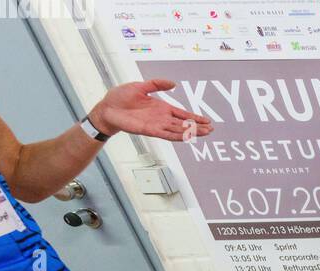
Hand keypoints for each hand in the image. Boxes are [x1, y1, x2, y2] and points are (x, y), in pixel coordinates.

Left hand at [91, 79, 212, 141]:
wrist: (108, 107)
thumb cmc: (121, 97)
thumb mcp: (140, 86)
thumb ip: (157, 84)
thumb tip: (173, 83)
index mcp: (162, 108)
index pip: (182, 114)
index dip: (195, 117)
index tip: (207, 121)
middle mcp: (162, 118)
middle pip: (184, 124)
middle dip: (198, 127)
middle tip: (211, 129)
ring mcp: (157, 125)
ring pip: (178, 131)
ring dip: (192, 133)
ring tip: (205, 133)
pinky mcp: (150, 130)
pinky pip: (166, 135)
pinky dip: (177, 136)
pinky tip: (186, 137)